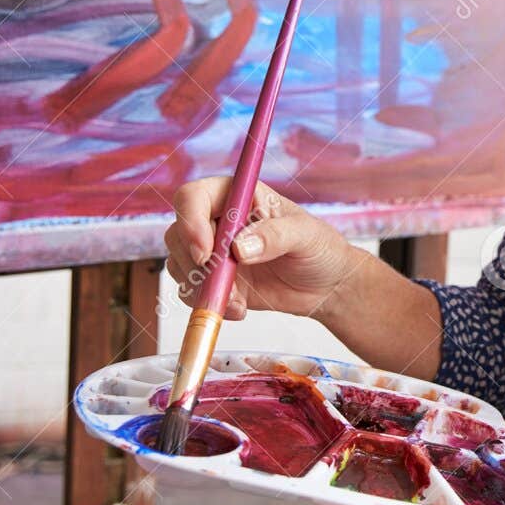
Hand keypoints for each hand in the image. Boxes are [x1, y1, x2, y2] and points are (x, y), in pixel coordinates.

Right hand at [163, 177, 360, 319]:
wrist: (326, 286)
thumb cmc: (320, 248)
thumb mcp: (306, 235)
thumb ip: (275, 235)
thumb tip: (238, 247)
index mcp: (238, 195)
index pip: (194, 197)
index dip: (190, 221)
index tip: (205, 252)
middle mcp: (219, 219)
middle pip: (178, 233)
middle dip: (196, 264)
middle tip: (226, 286)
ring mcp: (213, 251)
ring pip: (179, 263)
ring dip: (202, 287)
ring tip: (238, 301)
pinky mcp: (214, 280)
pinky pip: (190, 290)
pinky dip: (208, 303)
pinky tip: (239, 308)